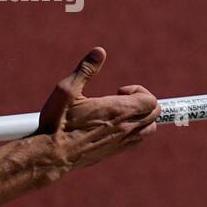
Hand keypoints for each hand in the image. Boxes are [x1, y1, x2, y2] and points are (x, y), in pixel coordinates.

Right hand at [35, 47, 159, 173]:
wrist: (51, 155)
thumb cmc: (57, 123)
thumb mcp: (66, 91)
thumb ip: (85, 71)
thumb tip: (99, 52)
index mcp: (118, 110)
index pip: (150, 100)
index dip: (139, 91)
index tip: (119, 91)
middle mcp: (125, 127)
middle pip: (154, 113)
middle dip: (142, 102)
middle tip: (120, 100)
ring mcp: (121, 142)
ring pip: (150, 129)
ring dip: (142, 118)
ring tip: (120, 113)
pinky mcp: (113, 152)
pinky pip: (137, 141)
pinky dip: (135, 131)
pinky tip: (115, 127)